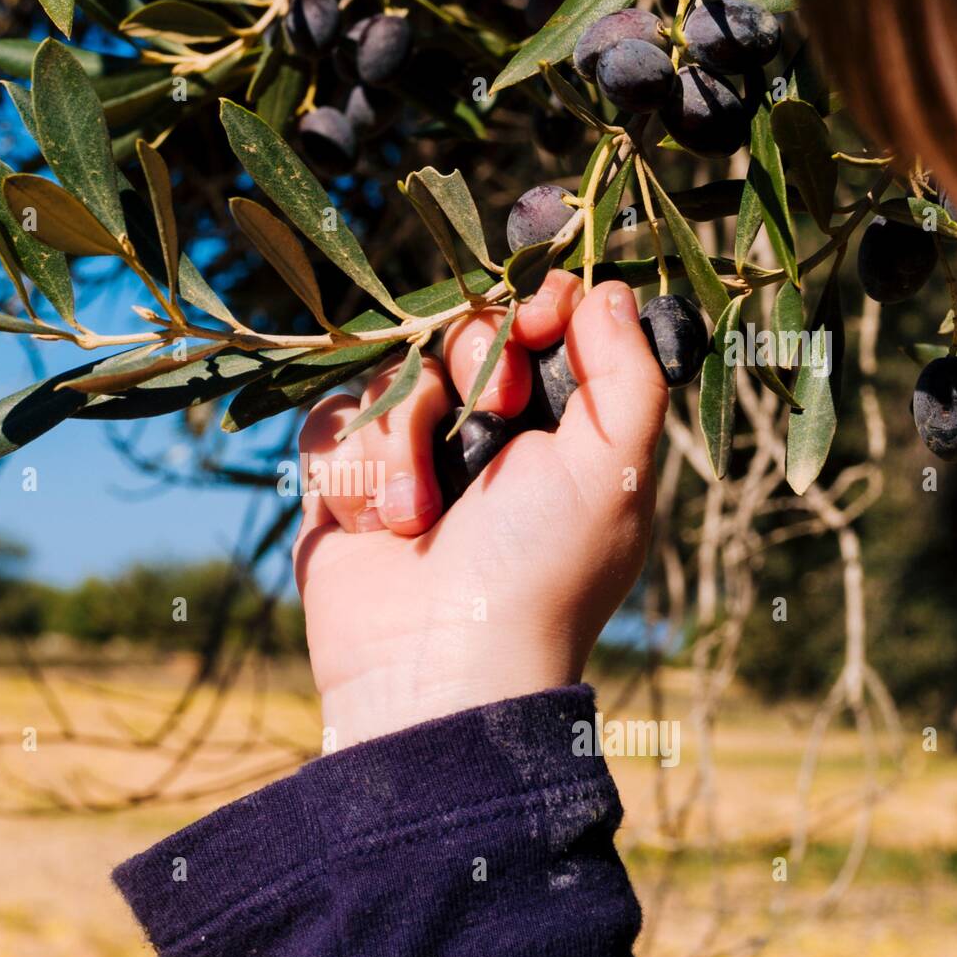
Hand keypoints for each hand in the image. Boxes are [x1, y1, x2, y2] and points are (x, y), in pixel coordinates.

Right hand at [293, 273, 669, 748]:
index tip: (537, 321)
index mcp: (555, 429)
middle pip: (455, 333)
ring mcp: (407, 460)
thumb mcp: (612, 471)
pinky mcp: (342, 486)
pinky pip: (328, 425)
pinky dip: (350, 474)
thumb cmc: (539, 572)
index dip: (533, 308)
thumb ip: (627, 373)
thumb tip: (606, 288)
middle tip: (487, 418)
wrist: (436, 667)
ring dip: (400, 443)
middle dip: (468, 367)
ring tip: (414, 517)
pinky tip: (373, 528)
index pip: (537, 324)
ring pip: (386, 378)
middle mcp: (481, 436)